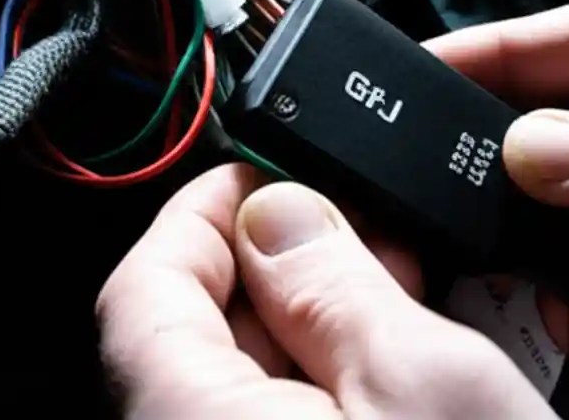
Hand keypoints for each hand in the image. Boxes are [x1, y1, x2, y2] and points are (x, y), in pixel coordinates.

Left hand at [96, 164, 554, 418]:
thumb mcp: (423, 381)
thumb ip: (334, 281)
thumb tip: (278, 213)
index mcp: (190, 419)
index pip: (144, 283)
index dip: (206, 208)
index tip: (272, 173)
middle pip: (201, 325)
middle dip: (288, 263)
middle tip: (372, 234)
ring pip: (252, 376)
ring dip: (325, 325)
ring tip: (413, 302)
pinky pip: (289, 418)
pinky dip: (338, 385)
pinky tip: (407, 370)